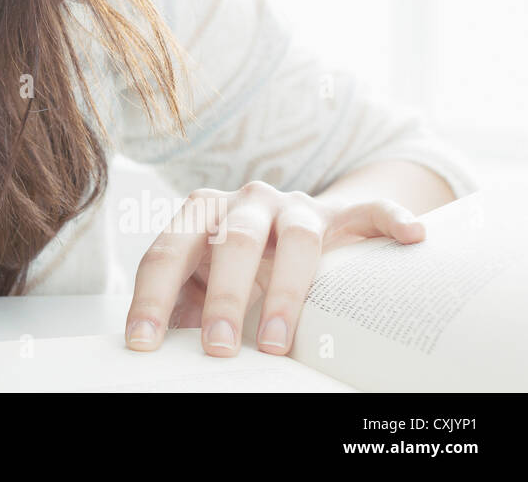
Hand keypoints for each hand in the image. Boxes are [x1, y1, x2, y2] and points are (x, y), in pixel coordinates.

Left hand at [123, 180, 425, 355]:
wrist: (288, 226)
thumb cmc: (235, 264)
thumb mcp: (202, 280)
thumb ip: (183, 305)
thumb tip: (157, 353)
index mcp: (199, 214)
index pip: (167, 253)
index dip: (152, 298)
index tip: (143, 343)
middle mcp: (244, 201)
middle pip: (230, 242)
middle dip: (221, 297)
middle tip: (217, 347)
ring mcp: (295, 204)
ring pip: (295, 236)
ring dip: (285, 290)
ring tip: (276, 340)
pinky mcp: (340, 213)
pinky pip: (368, 211)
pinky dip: (390, 219)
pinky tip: (411, 235)